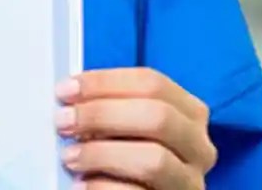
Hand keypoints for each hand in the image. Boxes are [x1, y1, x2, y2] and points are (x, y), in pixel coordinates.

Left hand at [55, 68, 216, 189]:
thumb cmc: (126, 158)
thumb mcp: (125, 126)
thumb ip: (110, 107)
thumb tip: (71, 95)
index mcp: (188, 114)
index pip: (153, 84)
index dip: (105, 83)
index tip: (67, 90)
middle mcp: (198, 147)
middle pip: (157, 117)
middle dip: (103, 114)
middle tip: (64, 121)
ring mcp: (189, 182)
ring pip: (153, 160)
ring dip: (102, 154)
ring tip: (70, 157)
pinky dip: (103, 186)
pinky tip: (82, 184)